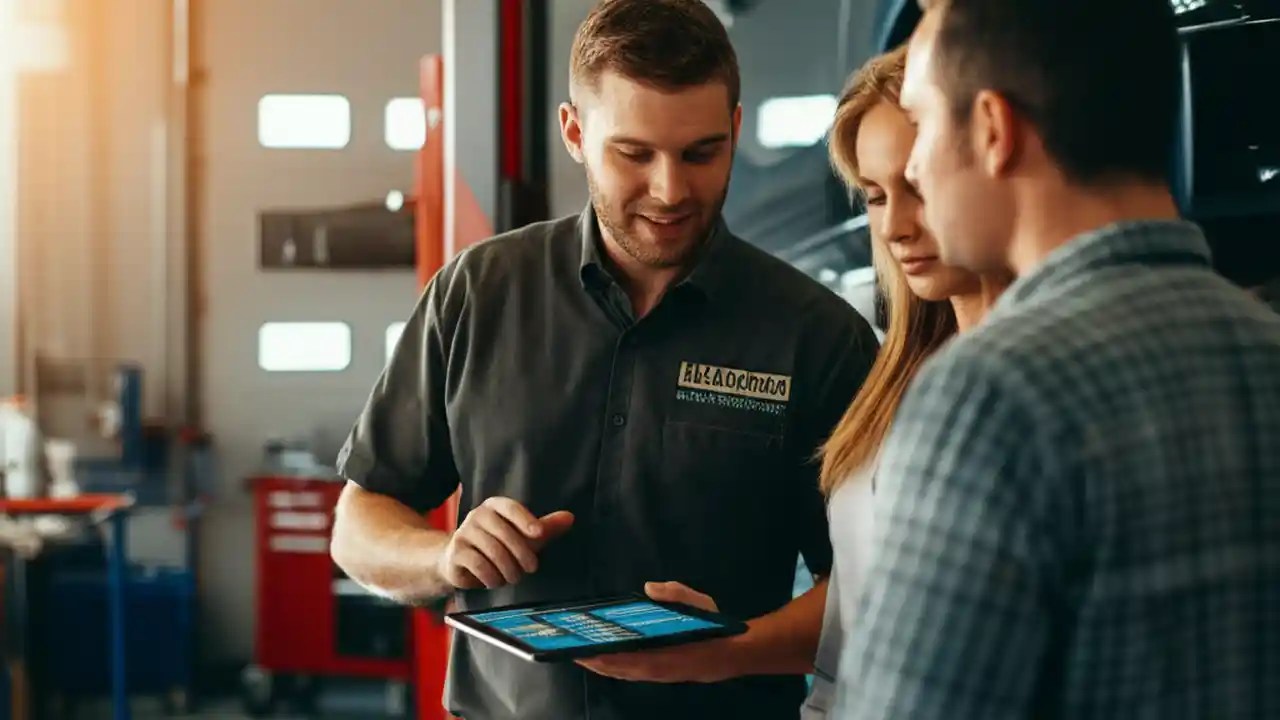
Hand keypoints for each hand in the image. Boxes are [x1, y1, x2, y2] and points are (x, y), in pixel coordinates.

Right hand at [437, 498, 573, 590]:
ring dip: (507, 568)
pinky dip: (491, 575)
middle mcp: (477, 515)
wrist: (460, 563)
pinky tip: (496, 581)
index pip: (511, 508)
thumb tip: (570, 517)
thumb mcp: (524, 537)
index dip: (525, 519)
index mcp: (494, 506)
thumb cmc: (498, 547)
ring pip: (491, 549)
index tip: (539, 533)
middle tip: (531, 568)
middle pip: (503, 532)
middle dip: (521, 553)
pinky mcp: (455, 552)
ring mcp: (463, 532)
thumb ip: (545, 528)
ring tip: (513, 577)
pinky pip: (477, 563)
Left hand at [576, 581, 741, 683]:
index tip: (584, 649)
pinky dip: (613, 666)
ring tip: (578, 653)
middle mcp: (656, 670)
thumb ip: (676, 594)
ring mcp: (655, 674)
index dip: (605, 657)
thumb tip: (649, 588)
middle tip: (569, 650)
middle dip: (593, 661)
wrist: (732, 654)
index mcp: (665, 657)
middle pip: (618, 669)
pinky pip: (629, 672)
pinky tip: (601, 658)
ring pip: (621, 673)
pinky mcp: (656, 673)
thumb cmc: (713, 629)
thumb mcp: (700, 604)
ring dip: (599, 665)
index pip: (628, 659)